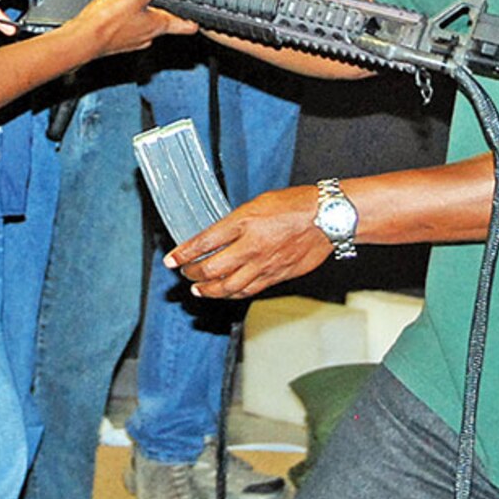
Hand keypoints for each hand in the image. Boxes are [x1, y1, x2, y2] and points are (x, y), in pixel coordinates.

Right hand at [66, 0, 201, 56]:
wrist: (81, 39)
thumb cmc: (108, 20)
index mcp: (159, 25)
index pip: (189, 26)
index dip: (196, 16)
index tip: (199, 7)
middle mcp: (149, 36)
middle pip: (167, 23)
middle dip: (169, 8)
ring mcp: (133, 40)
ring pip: (148, 26)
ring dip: (148, 13)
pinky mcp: (118, 41)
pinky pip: (130, 28)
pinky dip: (130, 18)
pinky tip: (119, 9)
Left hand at [166, 185, 333, 298]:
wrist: (327, 218)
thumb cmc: (295, 205)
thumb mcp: (258, 204)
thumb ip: (236, 222)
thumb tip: (218, 238)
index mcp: (244, 222)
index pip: (204, 242)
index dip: (183, 253)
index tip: (171, 260)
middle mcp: (251, 246)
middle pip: (211, 269)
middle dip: (192, 273)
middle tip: (185, 272)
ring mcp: (264, 264)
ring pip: (228, 286)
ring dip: (208, 290)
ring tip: (198, 289)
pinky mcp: (276, 276)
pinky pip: (248, 290)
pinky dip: (232, 294)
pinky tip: (225, 293)